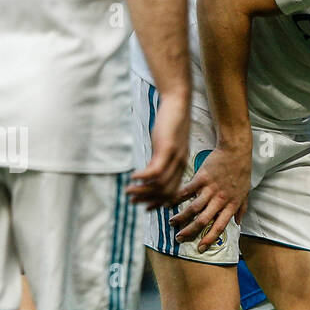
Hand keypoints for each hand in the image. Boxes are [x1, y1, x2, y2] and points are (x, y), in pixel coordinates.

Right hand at [129, 89, 189, 209]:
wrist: (178, 102)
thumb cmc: (170, 122)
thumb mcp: (165, 145)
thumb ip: (159, 159)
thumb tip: (149, 173)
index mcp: (180, 165)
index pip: (172, 193)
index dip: (158, 203)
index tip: (145, 208)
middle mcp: (180, 164)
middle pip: (166, 192)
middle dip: (148, 200)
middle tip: (132, 201)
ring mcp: (175, 157)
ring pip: (160, 184)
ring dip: (143, 190)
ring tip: (129, 190)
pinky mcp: (168, 148)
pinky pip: (156, 170)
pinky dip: (143, 177)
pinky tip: (133, 177)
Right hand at [168, 141, 250, 247]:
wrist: (235, 151)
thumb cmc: (241, 172)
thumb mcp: (245, 193)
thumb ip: (241, 209)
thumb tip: (238, 223)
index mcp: (231, 205)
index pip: (219, 227)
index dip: (209, 239)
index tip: (200, 248)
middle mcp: (220, 199)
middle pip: (203, 220)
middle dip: (190, 232)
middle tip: (179, 238)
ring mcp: (210, 189)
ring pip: (193, 208)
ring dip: (181, 217)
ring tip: (172, 223)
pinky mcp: (201, 178)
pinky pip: (186, 191)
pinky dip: (176, 198)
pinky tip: (167, 203)